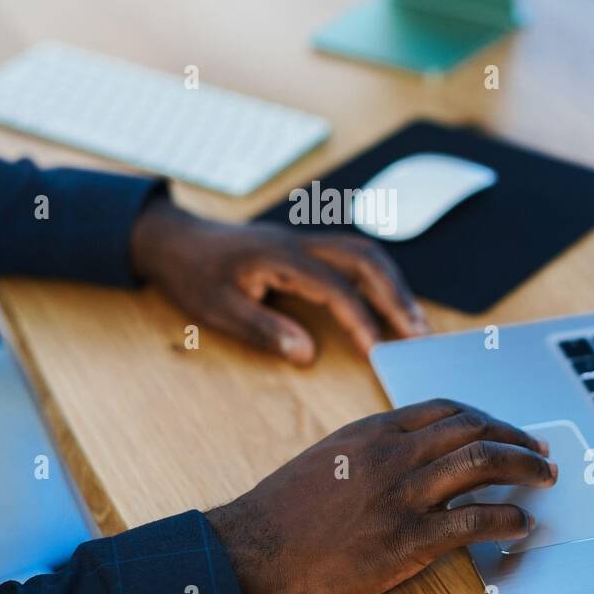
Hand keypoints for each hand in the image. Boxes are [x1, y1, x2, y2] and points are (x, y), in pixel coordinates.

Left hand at [129, 197, 428, 363]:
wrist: (173, 239)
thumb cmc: (192, 275)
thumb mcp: (218, 309)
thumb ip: (265, 330)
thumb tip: (308, 354)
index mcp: (280, 256)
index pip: (335, 287)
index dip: (360, 319)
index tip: (379, 351)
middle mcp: (300, 241)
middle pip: (364, 258)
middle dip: (396, 295)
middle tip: (420, 334)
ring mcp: (304, 239)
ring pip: (364, 253)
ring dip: (393, 284)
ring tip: (414, 322)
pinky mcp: (305, 246)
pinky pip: (352, 255)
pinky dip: (378, 278)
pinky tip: (388, 302)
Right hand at [205, 399, 556, 593]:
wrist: (255, 548)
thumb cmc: (285, 507)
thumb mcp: (330, 456)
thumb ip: (374, 446)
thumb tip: (416, 446)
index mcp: (374, 431)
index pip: (448, 410)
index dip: (489, 419)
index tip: (509, 431)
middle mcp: (393, 455)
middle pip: (473, 431)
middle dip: (517, 439)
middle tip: (540, 454)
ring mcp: (401, 496)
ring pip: (481, 464)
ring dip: (523, 469)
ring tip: (544, 479)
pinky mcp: (406, 541)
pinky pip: (472, 521)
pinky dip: (507, 519)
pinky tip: (520, 524)